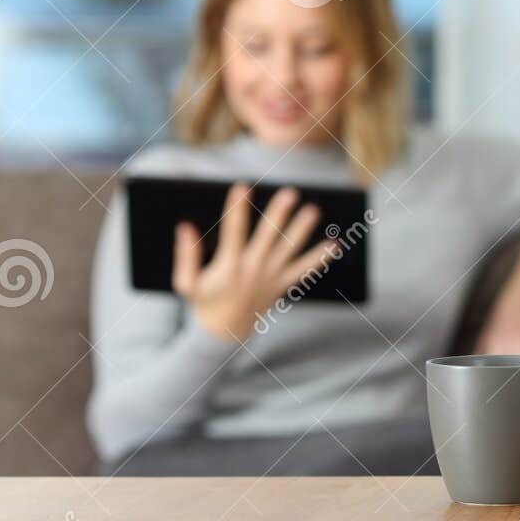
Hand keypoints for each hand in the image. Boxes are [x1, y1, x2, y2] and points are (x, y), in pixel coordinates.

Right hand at [172, 184, 341, 342]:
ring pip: (289, 250)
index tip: (242, 187)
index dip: (237, 209)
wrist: (225, 334)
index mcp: (228, 266)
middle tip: (290, 193)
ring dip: (302, 230)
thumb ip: (187, 255)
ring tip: (313, 211)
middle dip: (279, 214)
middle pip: (268, 237)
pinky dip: (318, 259)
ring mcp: (270, 277)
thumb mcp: (187, 283)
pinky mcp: (282, 285)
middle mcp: (252, 269)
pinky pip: (303, 271)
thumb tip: (186, 226)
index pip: (233, 231)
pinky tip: (334, 245)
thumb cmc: (205, 302)